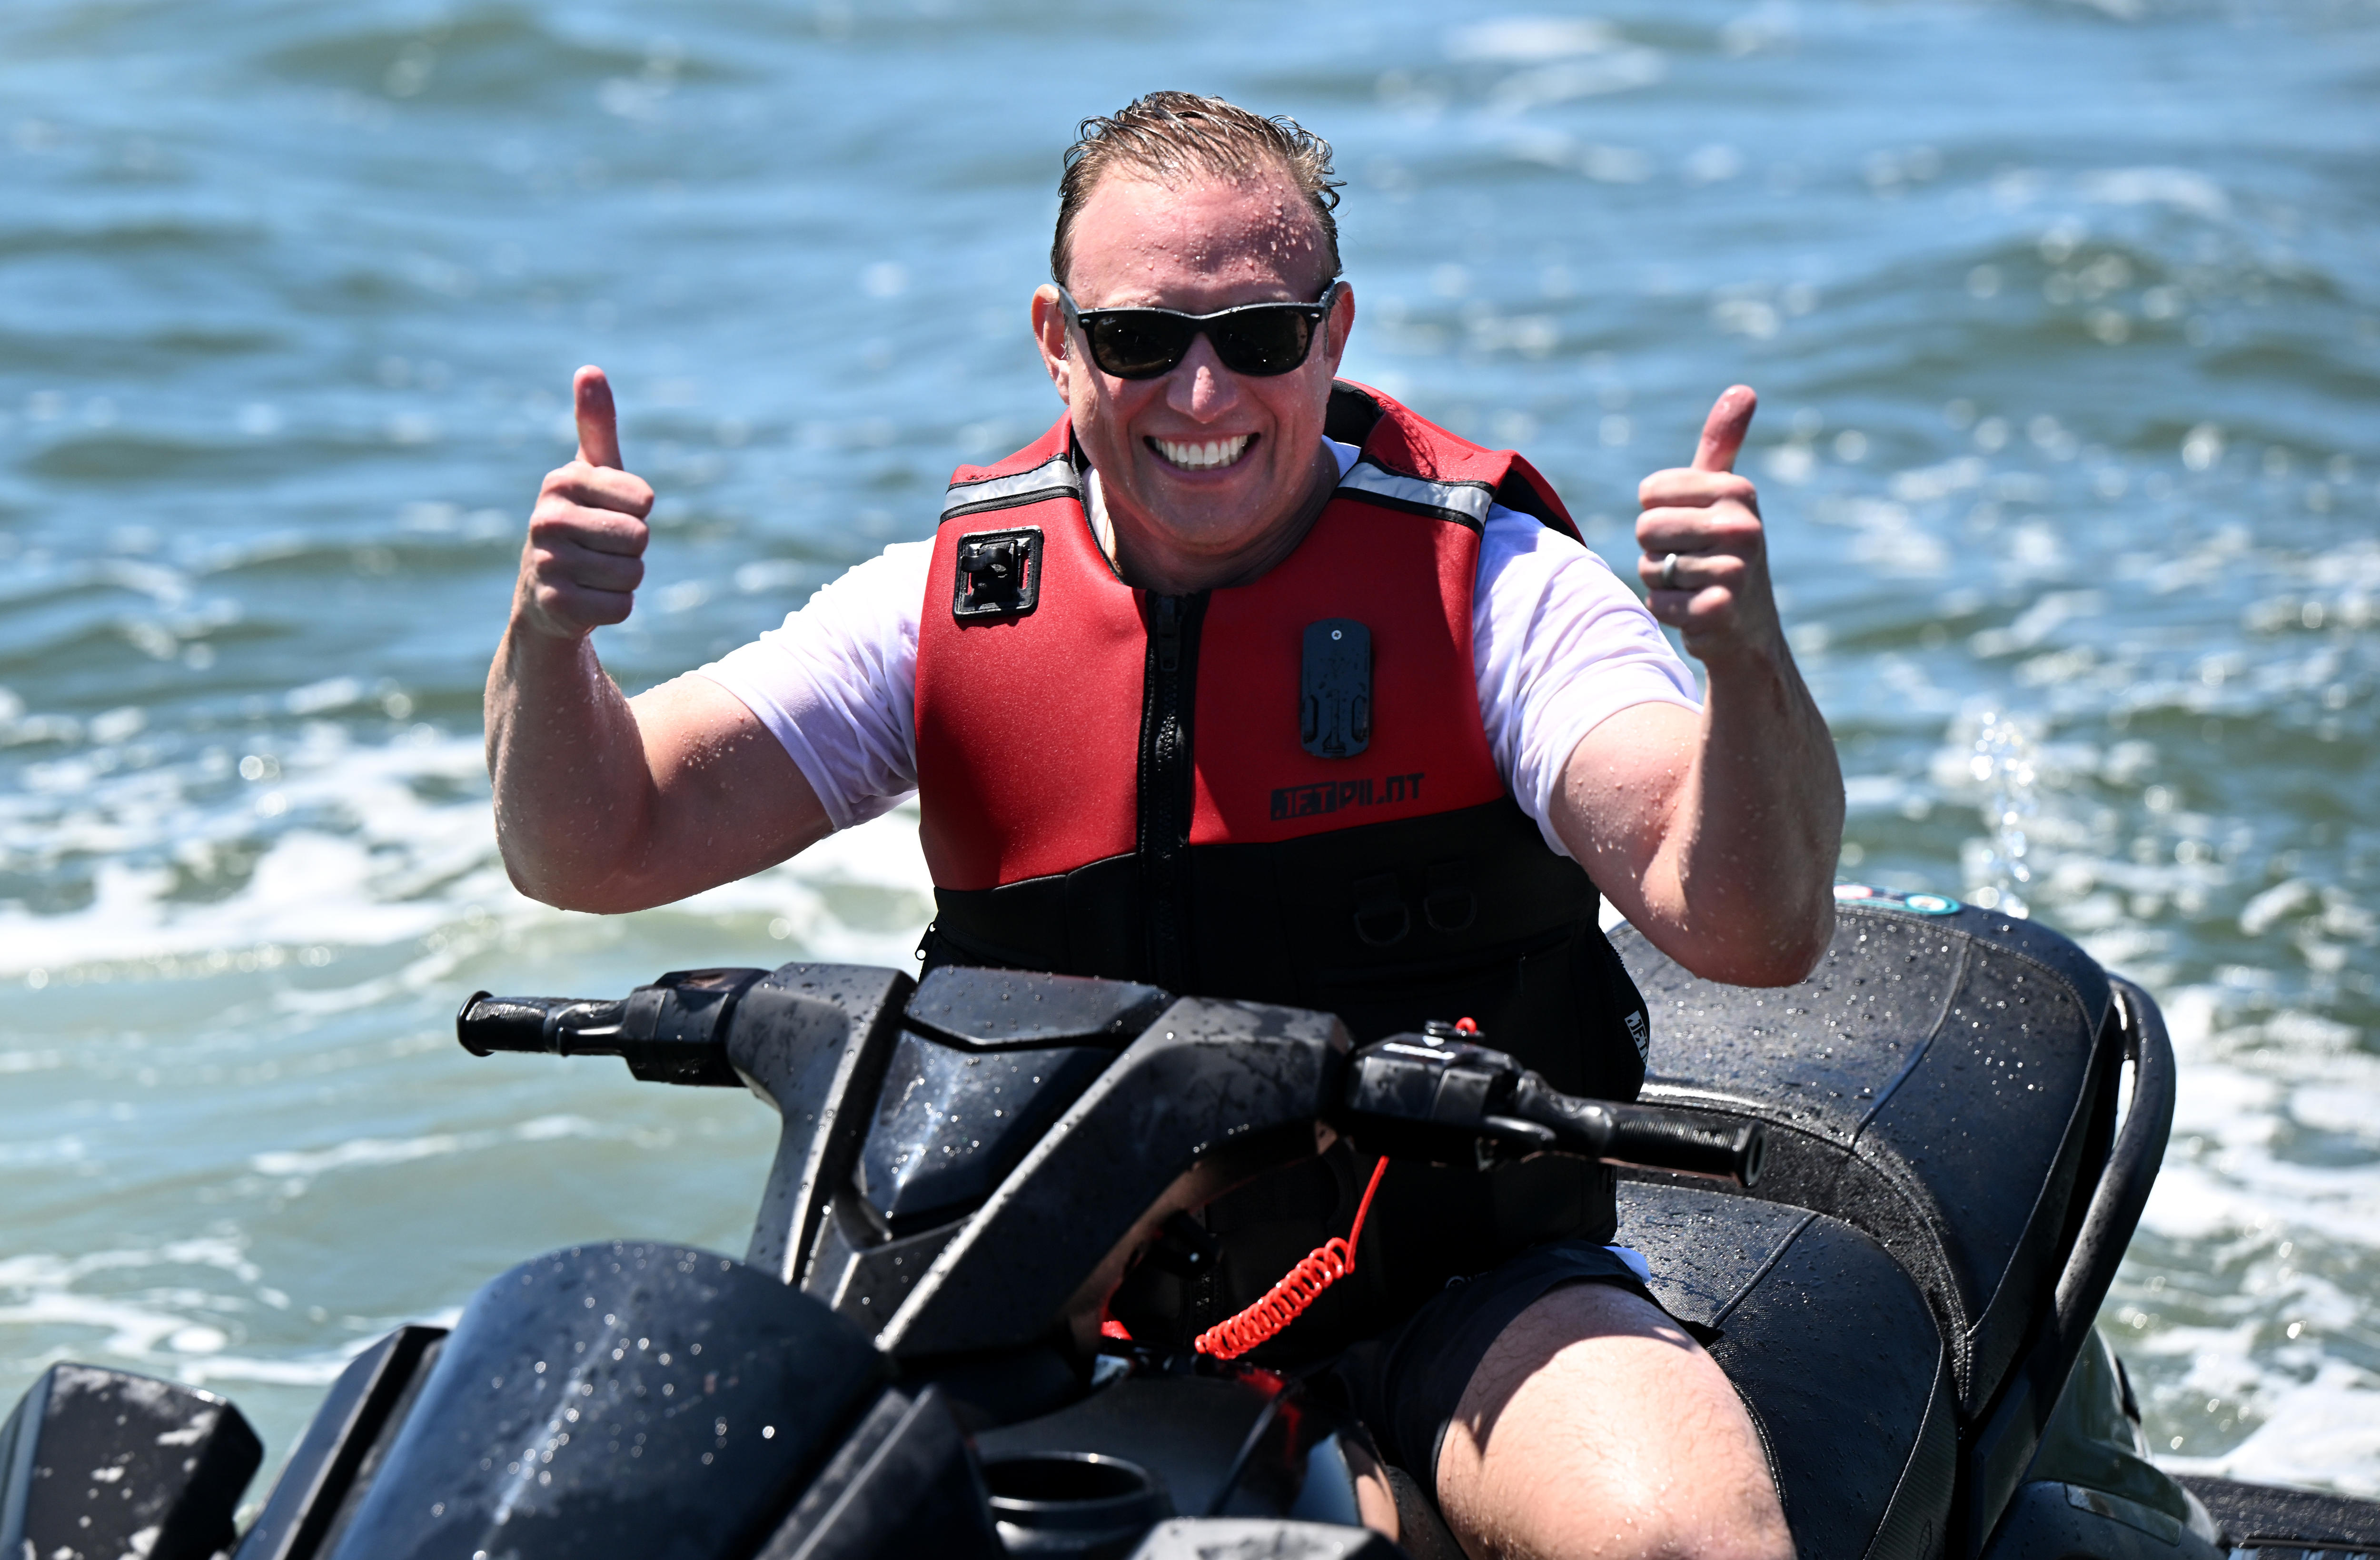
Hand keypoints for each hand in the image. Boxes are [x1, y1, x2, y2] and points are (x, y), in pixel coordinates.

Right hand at [512, 366, 652, 641]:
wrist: (545, 595)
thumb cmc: (581, 524)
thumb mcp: (591, 473)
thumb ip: (596, 425)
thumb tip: (589, 369)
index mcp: (561, 481)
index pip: (644, 501)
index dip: (638, 512)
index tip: (610, 513)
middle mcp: (546, 519)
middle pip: (639, 538)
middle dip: (632, 548)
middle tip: (602, 548)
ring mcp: (547, 564)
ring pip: (633, 574)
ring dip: (624, 579)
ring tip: (594, 573)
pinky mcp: (556, 606)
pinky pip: (621, 607)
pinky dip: (614, 608)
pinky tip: (588, 599)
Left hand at [1635, 386, 1784, 665]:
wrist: (1748, 629)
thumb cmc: (1725, 551)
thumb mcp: (1724, 494)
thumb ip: (1723, 444)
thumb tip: (1743, 388)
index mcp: (1737, 491)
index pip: (1650, 492)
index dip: (1657, 513)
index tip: (1690, 527)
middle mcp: (1743, 526)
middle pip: (1645, 528)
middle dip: (1655, 550)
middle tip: (1689, 561)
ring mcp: (1736, 570)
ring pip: (1649, 567)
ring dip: (1662, 583)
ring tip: (1695, 586)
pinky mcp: (1720, 610)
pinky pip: (1657, 603)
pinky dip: (1667, 612)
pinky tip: (1695, 612)